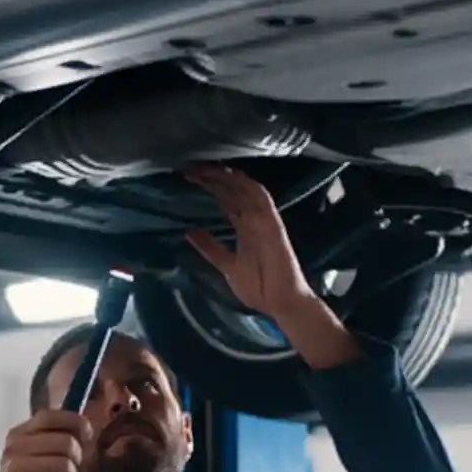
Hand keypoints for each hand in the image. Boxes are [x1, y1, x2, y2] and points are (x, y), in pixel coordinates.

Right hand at [0, 410, 91, 471]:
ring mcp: (16, 469)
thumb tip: (85, 427)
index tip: (87, 434)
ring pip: (66, 466)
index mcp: (18, 435)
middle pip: (66, 442)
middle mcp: (15, 448)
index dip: (75, 421)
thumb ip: (50, 440)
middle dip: (77, 459)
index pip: (50, 416)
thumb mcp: (29, 456)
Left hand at [185, 164, 316, 320]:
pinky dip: (248, 187)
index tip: (190, 177)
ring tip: (206, 168)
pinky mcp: (273, 225)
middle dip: (214, 178)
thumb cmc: (259, 288)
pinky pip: (262, 200)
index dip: (210, 187)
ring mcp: (265, 221)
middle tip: (192, 168)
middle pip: (234, 191)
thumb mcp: (227, 265)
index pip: (227, 200)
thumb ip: (211, 248)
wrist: (281, 304)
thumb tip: (190, 231)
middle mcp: (254, 220)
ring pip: (246, 190)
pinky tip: (233, 176)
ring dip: (227, 178)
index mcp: (245, 228)